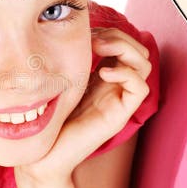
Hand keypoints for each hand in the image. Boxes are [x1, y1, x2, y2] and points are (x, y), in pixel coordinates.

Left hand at [15, 28, 151, 187]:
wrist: (42, 156)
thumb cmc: (46, 119)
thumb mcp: (57, 81)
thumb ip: (69, 61)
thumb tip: (70, 33)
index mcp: (102, 78)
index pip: (124, 45)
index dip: (111, 31)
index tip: (88, 32)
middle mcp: (114, 88)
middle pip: (138, 51)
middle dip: (120, 36)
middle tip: (96, 38)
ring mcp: (118, 101)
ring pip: (144, 65)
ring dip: (126, 49)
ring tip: (101, 49)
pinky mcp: (118, 116)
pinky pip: (141, 88)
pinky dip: (127, 73)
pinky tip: (104, 72)